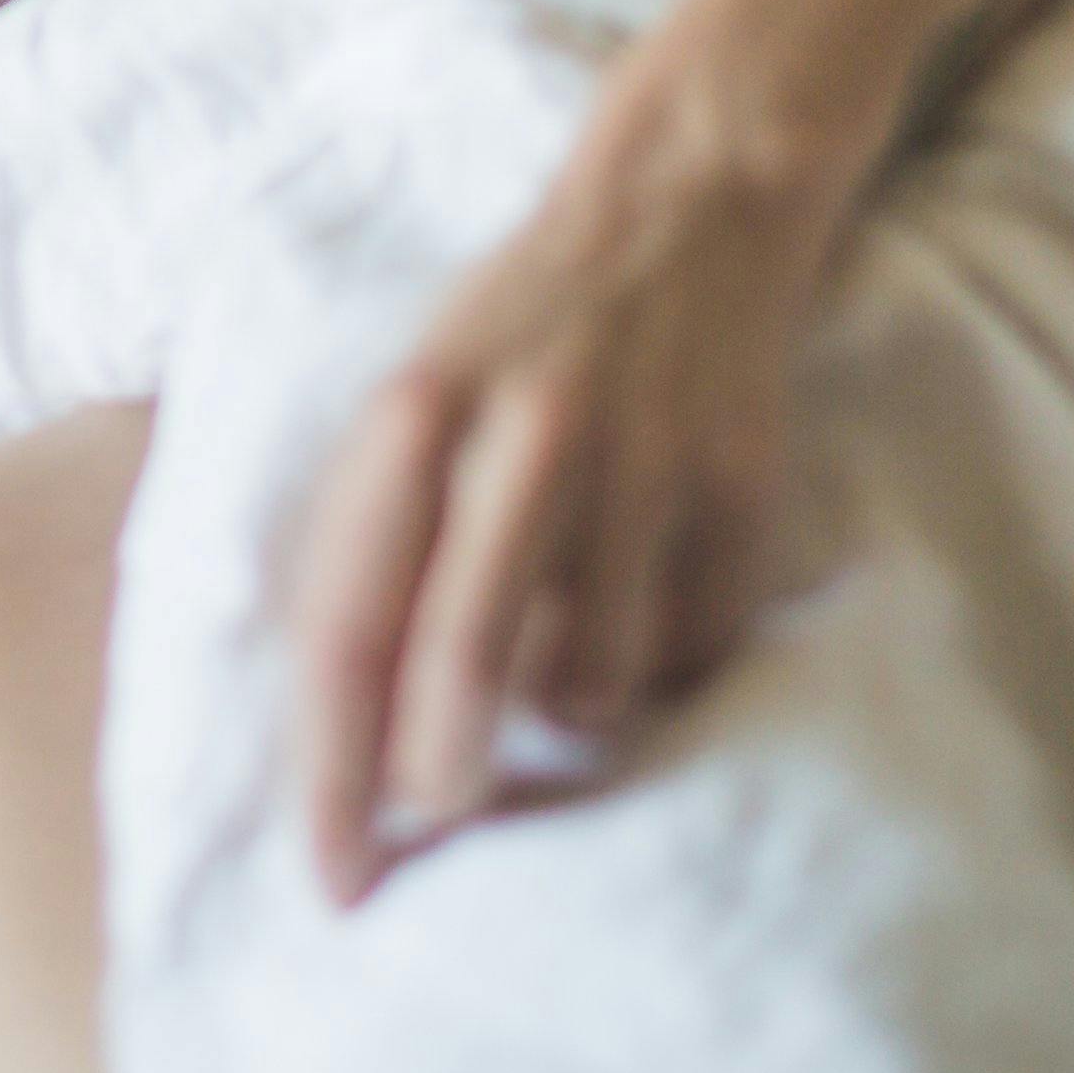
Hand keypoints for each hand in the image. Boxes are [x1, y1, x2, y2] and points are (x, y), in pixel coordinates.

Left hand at [287, 63, 863, 905]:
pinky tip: (651, 593)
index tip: (332, 874)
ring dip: (571, 705)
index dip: (333, 771)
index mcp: (412, 418)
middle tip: (443, 809)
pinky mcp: (741, 475)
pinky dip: (666, 656)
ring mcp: (642, 456)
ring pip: (592, 679)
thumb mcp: (411, 398)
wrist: (687, 198)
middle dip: (443, 776)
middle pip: (462, 669)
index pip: (348, 626)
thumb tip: (345, 729)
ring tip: (566, 643)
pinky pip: (692, 644)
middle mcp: (522, 436)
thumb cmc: (519, 328)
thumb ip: (376, 535)